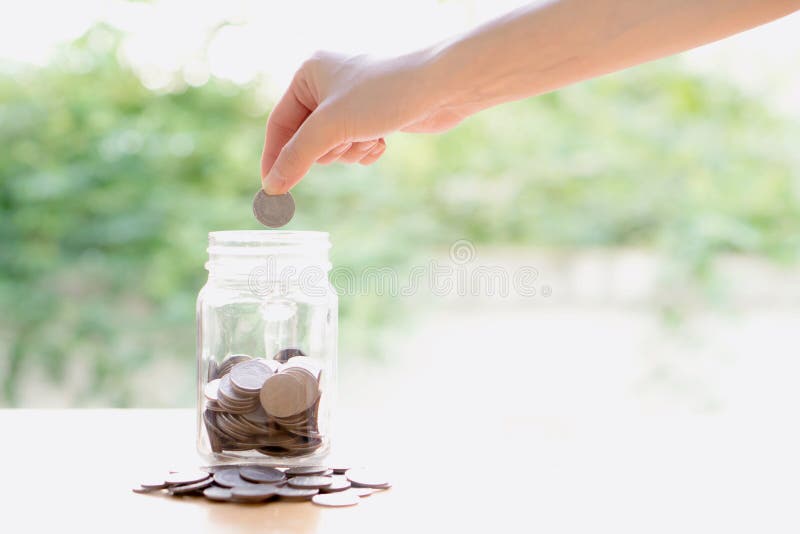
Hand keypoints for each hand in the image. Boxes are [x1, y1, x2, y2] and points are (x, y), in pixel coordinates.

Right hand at [260, 50, 465, 193]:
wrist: (442, 86)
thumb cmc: (384, 94)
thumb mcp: (331, 127)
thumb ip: (297, 157)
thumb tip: (271, 186)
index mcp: (309, 74)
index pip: (279, 123)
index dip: (275, 157)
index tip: (271, 189)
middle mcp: (327, 84)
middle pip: (306, 139)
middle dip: (329, 149)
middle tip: (346, 141)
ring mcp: (352, 101)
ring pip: (333, 146)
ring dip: (350, 151)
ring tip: (370, 136)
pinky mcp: (374, 115)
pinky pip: (355, 146)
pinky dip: (366, 150)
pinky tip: (382, 141)